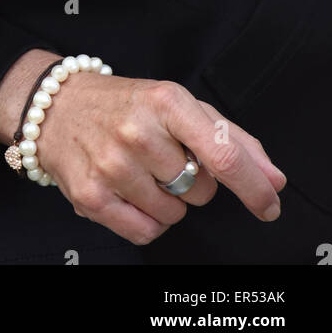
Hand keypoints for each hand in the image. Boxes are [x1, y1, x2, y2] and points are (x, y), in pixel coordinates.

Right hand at [31, 70, 286, 245]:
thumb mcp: (178, 105)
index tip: (269, 204)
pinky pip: (145, 231)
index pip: (221, 153)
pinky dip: (146, 220)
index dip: (253, 186)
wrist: (57, 106)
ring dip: (167, 202)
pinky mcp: (90, 194)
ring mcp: (111, 163)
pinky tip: (129, 192)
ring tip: (142, 171)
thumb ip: (231, 139)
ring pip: (174, 215)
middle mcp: (137, 130)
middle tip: (165, 157)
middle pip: (201, 190)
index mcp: (166, 101)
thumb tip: (273, 179)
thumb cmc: (127, 106)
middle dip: (193, 182)